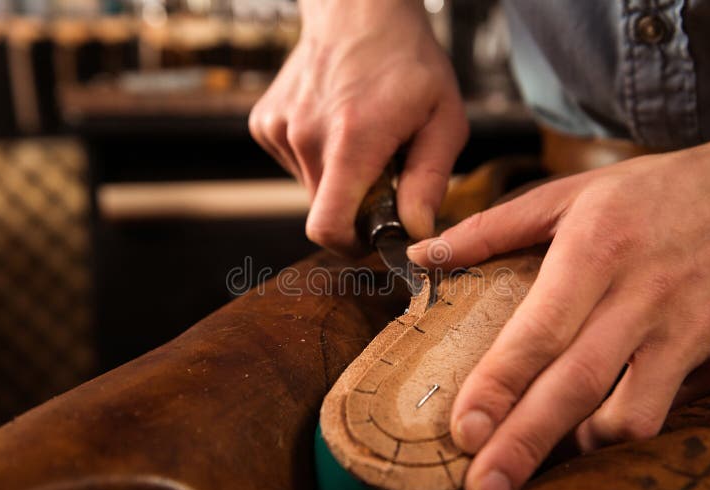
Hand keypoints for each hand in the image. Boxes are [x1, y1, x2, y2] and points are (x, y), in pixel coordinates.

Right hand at [249, 0, 467, 253]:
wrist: (358, 10)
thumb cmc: (409, 63)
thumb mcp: (443, 120)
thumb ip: (429, 181)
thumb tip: (415, 232)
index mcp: (353, 139)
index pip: (328, 228)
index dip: (351, 245)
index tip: (374, 235)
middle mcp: (306, 136)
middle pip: (325, 210)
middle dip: (355, 204)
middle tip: (383, 168)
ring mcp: (280, 128)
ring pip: (311, 187)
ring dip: (338, 178)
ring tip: (361, 135)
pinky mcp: (265, 123)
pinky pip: (295, 164)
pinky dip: (318, 157)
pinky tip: (335, 123)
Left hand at [408, 125, 709, 489]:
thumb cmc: (650, 193)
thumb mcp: (568, 194)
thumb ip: (492, 227)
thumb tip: (424, 254)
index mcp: (598, 248)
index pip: (541, 329)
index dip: (500, 384)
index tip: (465, 430)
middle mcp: (646, 294)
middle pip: (578, 385)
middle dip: (525, 443)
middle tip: (484, 489)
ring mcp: (695, 329)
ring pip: (634, 413)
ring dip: (583, 440)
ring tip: (551, 443)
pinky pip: (673, 405)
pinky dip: (632, 413)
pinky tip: (611, 403)